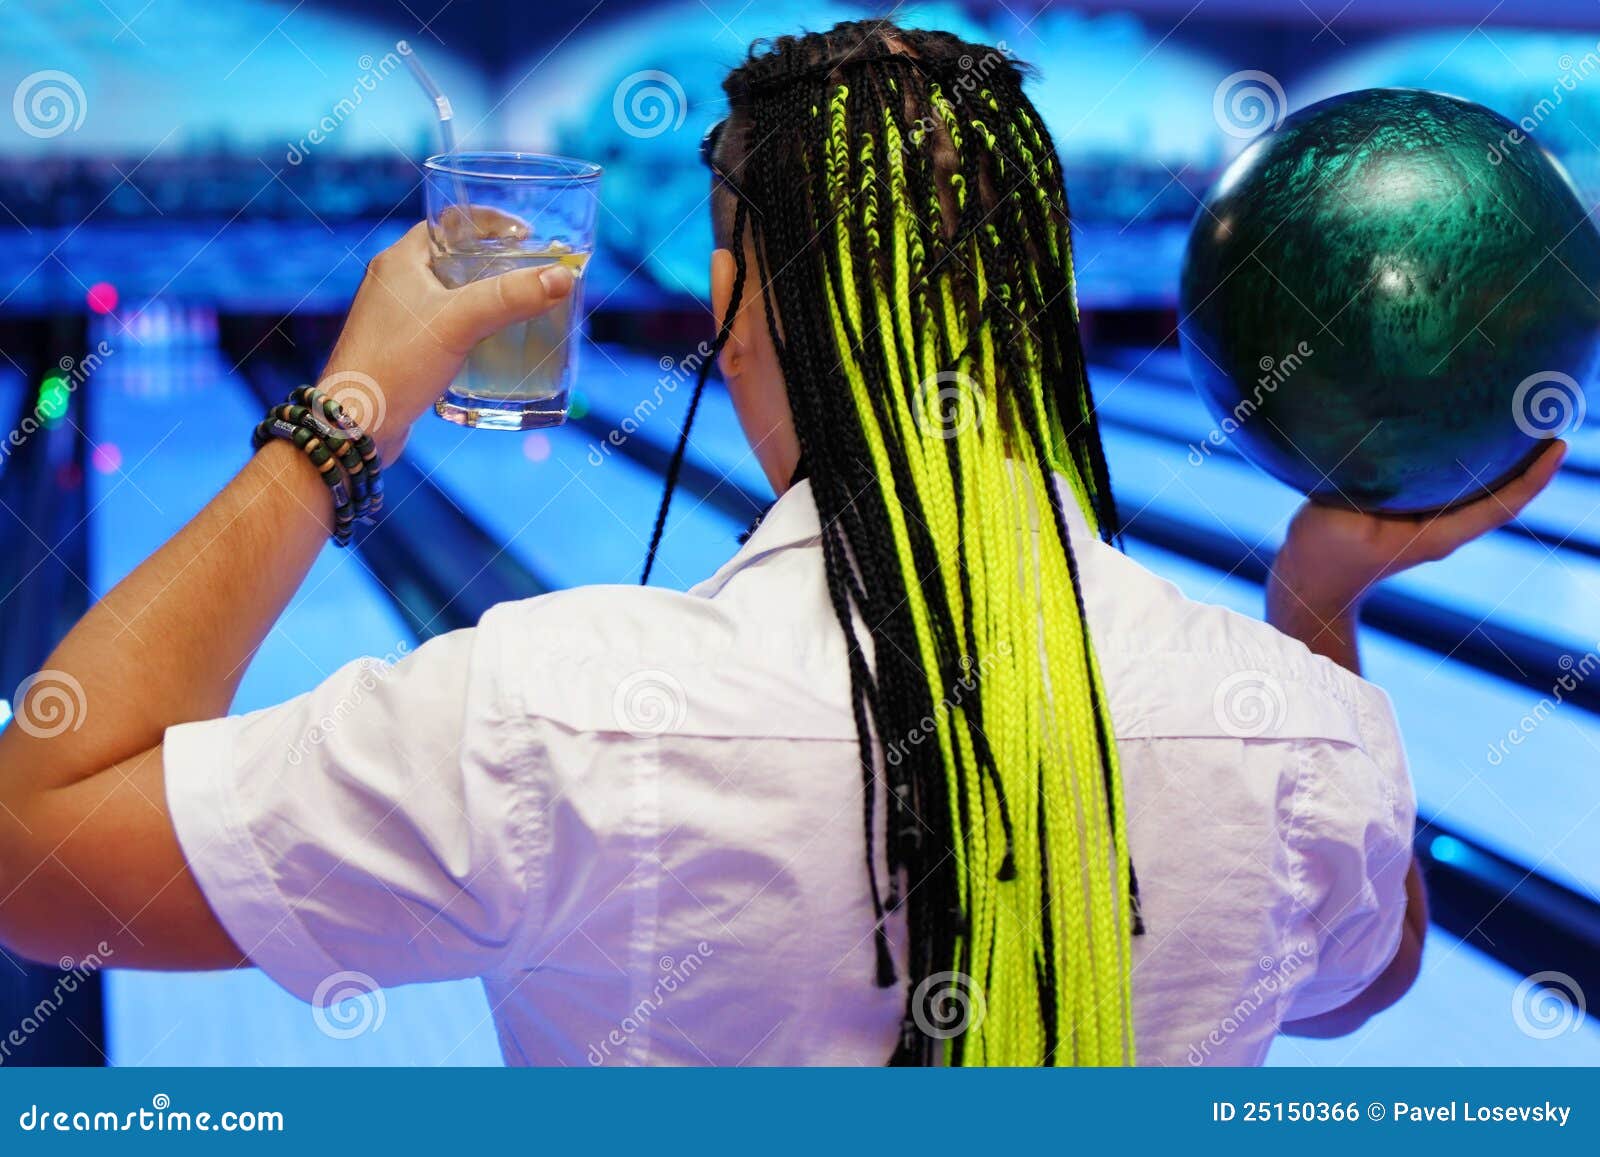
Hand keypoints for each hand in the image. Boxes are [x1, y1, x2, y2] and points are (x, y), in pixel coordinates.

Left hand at [317, 220, 573, 460]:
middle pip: (454, 259)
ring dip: (484, 298)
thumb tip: (562, 277)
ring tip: (520, 308)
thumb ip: (510, 297)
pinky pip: (444, 327)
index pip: (449, 222)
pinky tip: (493, 345)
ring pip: (450, 295)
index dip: (489, 223)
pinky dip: (471, 328)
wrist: (356, 425)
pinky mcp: (401, 350)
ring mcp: (395, 318)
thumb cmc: (396, 364)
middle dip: (494, 264)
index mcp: (400, 260)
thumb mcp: (459, 323)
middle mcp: (394, 283)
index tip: (527, 236)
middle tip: (531, 274)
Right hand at [1271, 441, 1566, 614]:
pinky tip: (1458, 431)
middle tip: (1547, 411)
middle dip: (1528, 457)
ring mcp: (1427, 523)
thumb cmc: (1323, 559)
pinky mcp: (1408, 514)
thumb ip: (1366, 485)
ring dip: (1501, 457)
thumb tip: (1383, 440)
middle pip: (1501, 493)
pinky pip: (1450, 483)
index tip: (1558, 444)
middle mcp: (1443, 528)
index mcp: (1439, 534)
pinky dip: (1467, 458)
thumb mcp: (1342, 519)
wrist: (1305, 585)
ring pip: (1479, 488)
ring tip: (1515, 415)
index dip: (1534, 477)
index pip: (1503, 505)